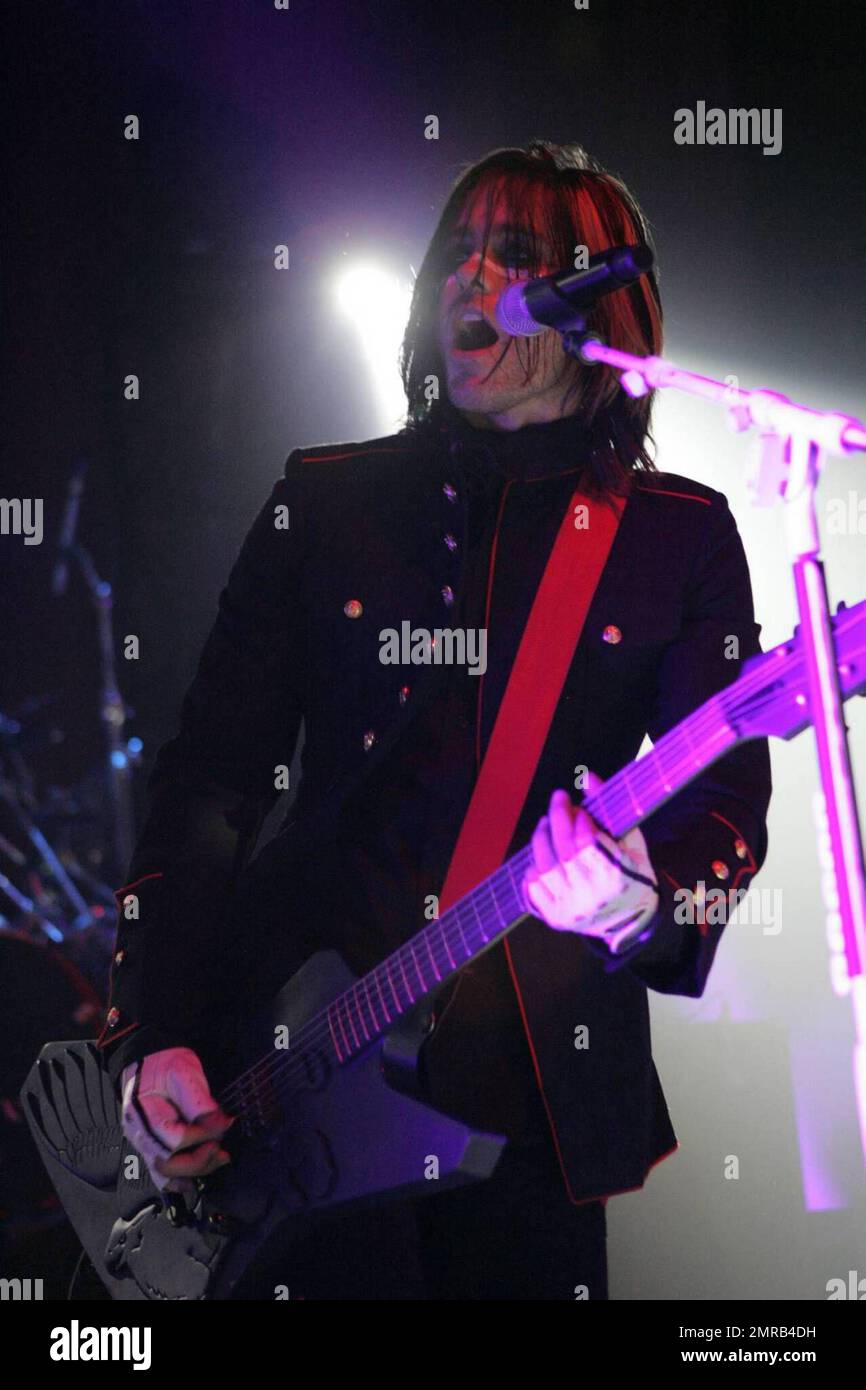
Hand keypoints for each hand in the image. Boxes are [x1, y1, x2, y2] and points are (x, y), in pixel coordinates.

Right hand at [121, 1047, 233, 1196]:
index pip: (175, 1138)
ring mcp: (142, 1143)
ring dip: (195, 1171)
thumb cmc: (164, 1063)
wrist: (147, 1060)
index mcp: (142, 1112)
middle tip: (221, 1147)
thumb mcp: (184, 1072)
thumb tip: (221, 1125)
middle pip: (167, 1163)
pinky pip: (160, 1174)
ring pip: (164, 1173)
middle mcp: (137, 1133)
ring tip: (218, 1157)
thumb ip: (200, 1102)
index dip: (203, 1135)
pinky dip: (179, 1180)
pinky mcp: (150, 1147)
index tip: (224, 1122)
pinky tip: (196, 1178)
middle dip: (199, 1161)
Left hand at [522, 774, 657, 952]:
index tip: (578, 806)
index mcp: (616, 879)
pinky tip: (542, 854)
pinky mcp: (555, 918)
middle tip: (559, 799)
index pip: (587, 841)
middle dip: (557, 817)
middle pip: (562, 850)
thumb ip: (611, 810)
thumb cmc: (633, 876)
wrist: (629, 923)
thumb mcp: (632, 843)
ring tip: (547, 823)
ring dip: (541, 837)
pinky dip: (533, 865)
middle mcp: (591, 897)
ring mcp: (571, 909)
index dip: (578, 819)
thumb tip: (588, 777)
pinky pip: (532, 886)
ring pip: (543, 866)